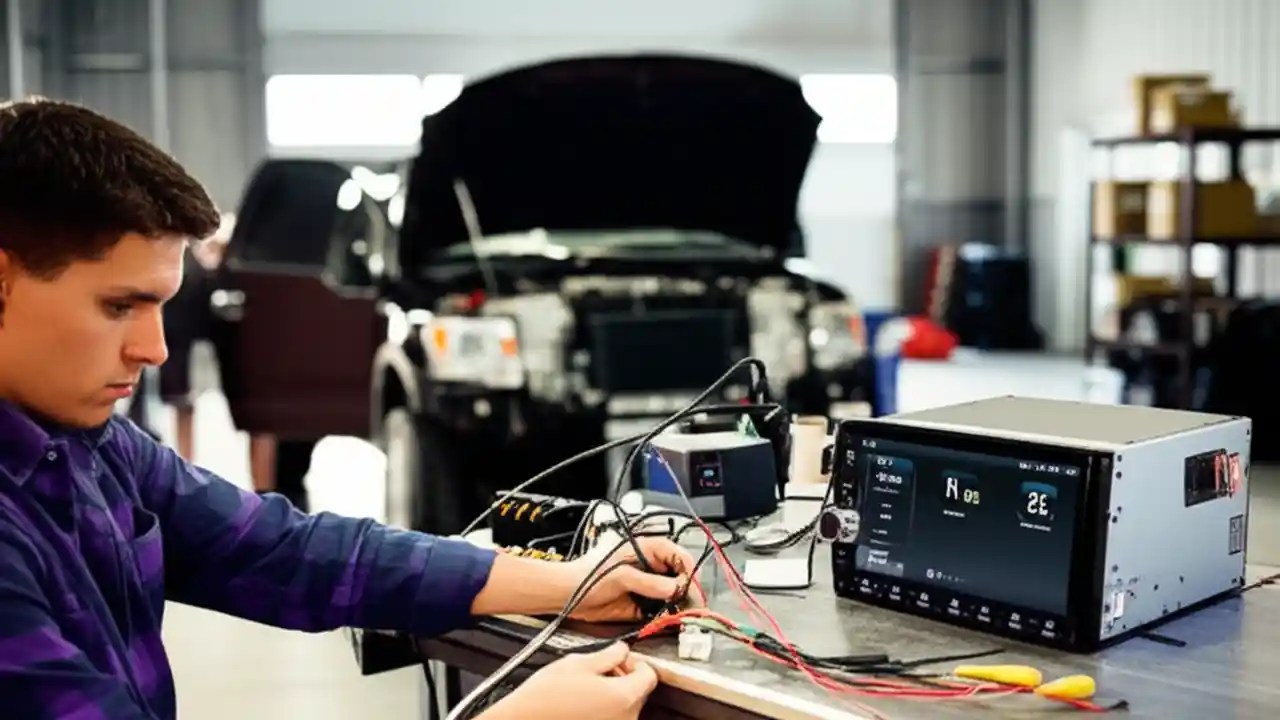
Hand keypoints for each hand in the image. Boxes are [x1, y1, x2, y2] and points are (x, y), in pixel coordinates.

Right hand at [479, 643, 656, 719]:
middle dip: (624, 676)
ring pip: (625, 707)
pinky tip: (583, 702)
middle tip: (603, 668)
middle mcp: (625, 719)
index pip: (650, 674)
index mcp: (624, 696)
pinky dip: (604, 709)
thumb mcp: (579, 663)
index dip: (636, 662)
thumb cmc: (546, 698)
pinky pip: (612, 718)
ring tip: (588, 685)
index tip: (623, 658)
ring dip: (613, 693)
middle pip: (639, 692)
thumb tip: (622, 649)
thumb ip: (609, 654)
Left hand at [567, 536, 698, 622]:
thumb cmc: (587, 576)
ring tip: (682, 614)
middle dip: (687, 590)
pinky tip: (669, 620)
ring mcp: (647, 585)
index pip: (679, 556)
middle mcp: (651, 566)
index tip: (690, 588)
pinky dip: (667, 615)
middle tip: (691, 605)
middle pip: (680, 576)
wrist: (567, 595)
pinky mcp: (642, 604)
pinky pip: (661, 610)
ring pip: (673, 594)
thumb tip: (675, 588)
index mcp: (647, 549)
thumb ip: (648, 582)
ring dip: (679, 604)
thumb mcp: (620, 576)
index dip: (688, 571)